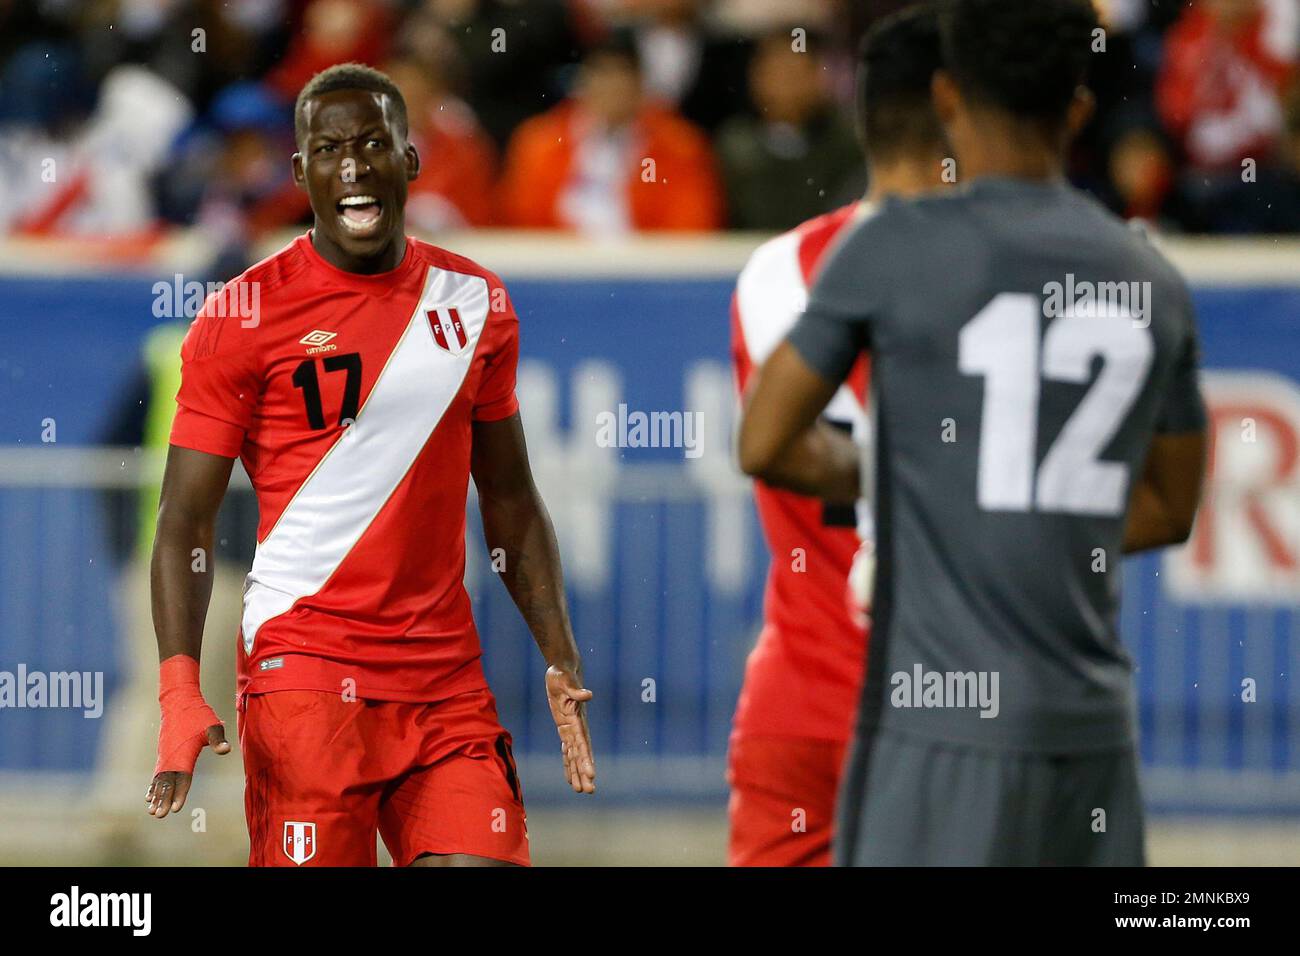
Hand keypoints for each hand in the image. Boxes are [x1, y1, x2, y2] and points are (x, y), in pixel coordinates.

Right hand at [145, 723, 229, 817]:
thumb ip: (218, 739)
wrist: (179, 701)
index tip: (176, 809)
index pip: (182, 777)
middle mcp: (172, 756)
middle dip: (164, 799)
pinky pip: (157, 773)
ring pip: (160, 780)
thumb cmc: (198, 714)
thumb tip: (226, 750)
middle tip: (159, 816)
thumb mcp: (212, 725)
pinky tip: (149, 796)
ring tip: (152, 812)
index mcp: (184, 753)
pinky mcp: (164, 753)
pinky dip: (153, 786)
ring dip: (157, 796)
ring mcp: (165, 755)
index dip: (180, 793)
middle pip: (168, 782)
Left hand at [545, 665, 594, 793]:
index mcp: (578, 719)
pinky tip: (570, 777)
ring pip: (574, 756)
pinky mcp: (564, 728)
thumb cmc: (564, 675)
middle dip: (584, 772)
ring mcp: (571, 729)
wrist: (563, 670)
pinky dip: (568, 763)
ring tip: (582, 790)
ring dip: (577, 772)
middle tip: (590, 791)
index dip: (587, 759)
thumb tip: (589, 694)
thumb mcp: (567, 681)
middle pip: (581, 754)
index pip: (583, 743)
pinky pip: (566, 750)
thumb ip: (577, 690)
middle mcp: (576, 727)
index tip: (592, 774)